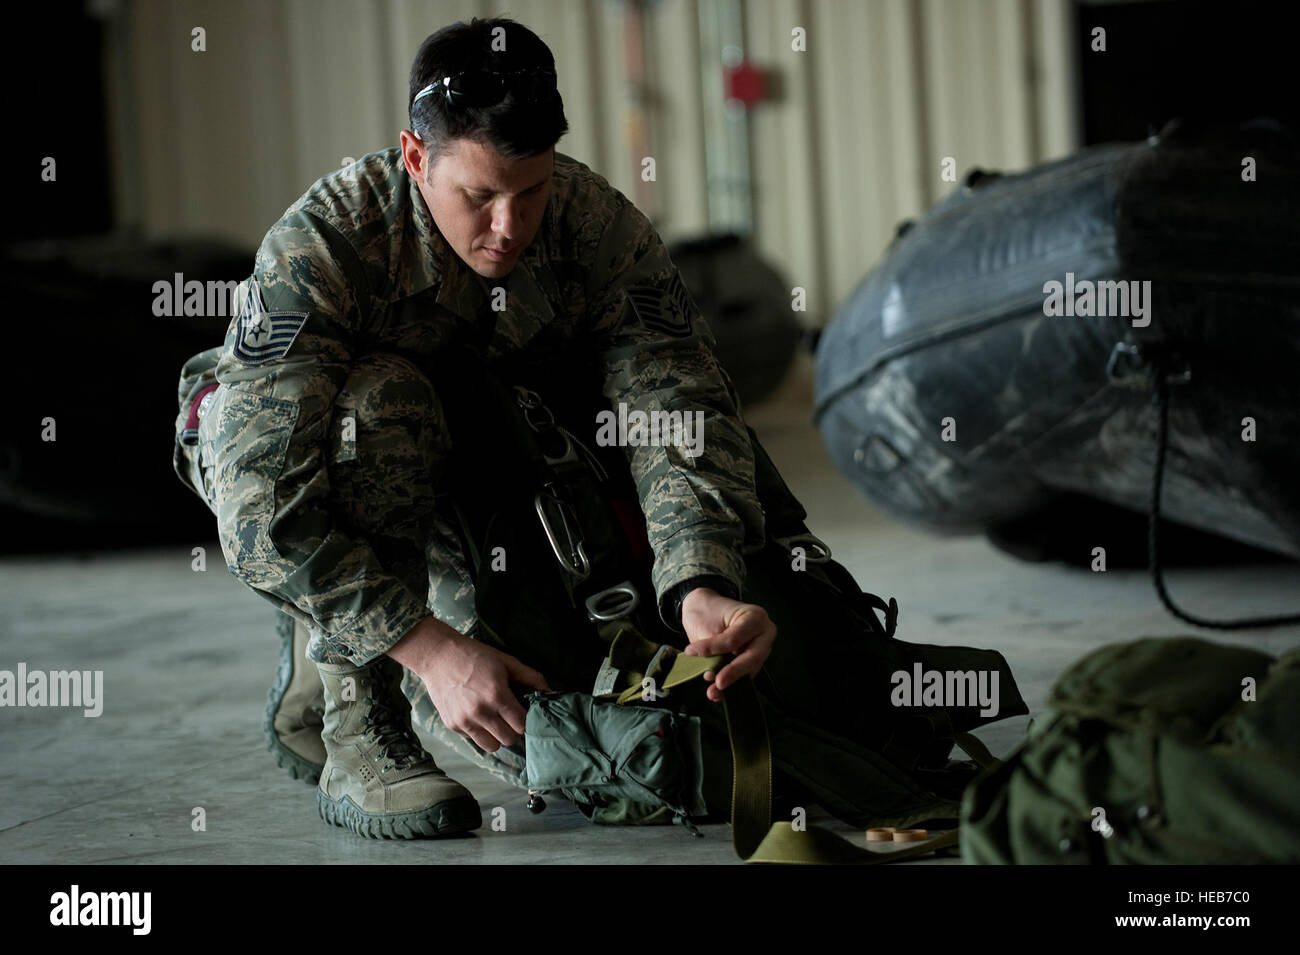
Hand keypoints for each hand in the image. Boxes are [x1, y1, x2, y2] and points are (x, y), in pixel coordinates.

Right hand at [387, 616, 549, 752]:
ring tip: (495, 720)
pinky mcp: (452, 725)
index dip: (527, 719)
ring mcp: (464, 721)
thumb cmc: (475, 656)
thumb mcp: (506, 661)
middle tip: (511, 717)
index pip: (522, 724)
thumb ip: (531, 677)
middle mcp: (480, 712)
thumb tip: (549, 692)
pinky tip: (477, 714)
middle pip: (510, 739)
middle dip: (514, 729)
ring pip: (492, 746)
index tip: (524, 712)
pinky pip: (474, 739)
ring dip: (498, 736)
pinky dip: (479, 732)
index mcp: (496, 695)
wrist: (438, 656)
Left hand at [679, 588, 775, 702]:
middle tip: (718, 682)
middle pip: (752, 657)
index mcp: (755, 617)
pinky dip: (731, 683)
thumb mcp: (707, 626)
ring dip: (732, 681)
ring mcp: (761, 648)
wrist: (705, 608)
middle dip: (734, 671)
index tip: (692, 652)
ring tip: (714, 690)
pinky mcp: (752, 660)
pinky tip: (718, 692)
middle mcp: (764, 633)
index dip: (715, 648)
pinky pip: (745, 674)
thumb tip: (712, 674)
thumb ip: (712, 649)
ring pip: (750, 669)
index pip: (735, 638)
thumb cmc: (708, 611)